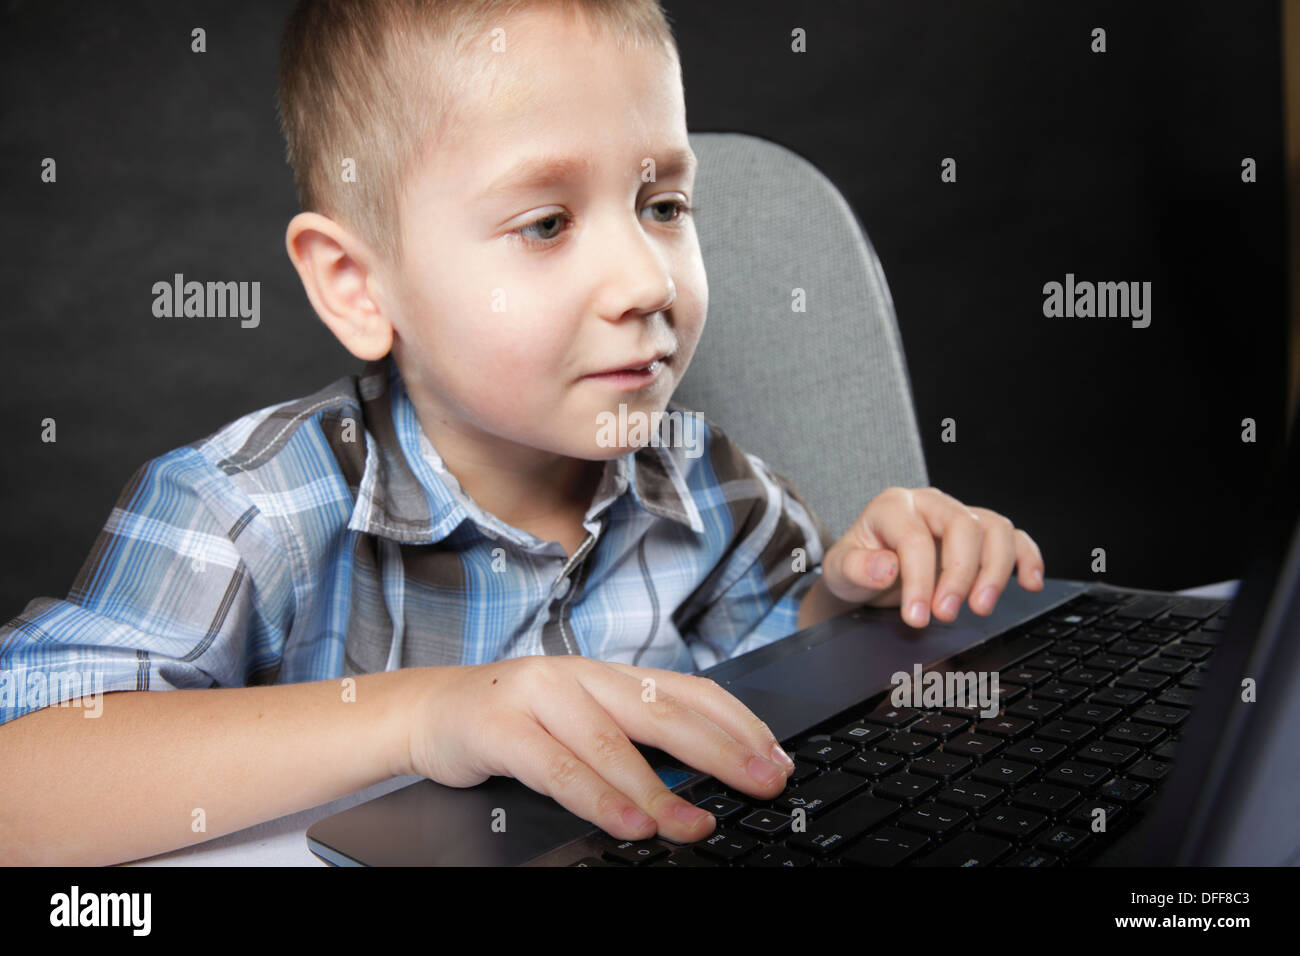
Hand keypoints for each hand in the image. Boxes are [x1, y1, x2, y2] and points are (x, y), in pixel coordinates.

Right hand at [405, 657, 794, 842]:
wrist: (430, 710)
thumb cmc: (516, 723)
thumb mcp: (582, 724)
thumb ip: (634, 742)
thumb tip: (703, 779)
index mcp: (610, 675)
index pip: (689, 690)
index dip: (739, 723)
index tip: (776, 758)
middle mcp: (582, 676)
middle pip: (664, 710)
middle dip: (722, 749)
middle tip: (764, 781)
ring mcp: (540, 694)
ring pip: (612, 743)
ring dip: (659, 789)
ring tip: (694, 822)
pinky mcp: (501, 724)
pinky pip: (558, 766)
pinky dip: (598, 797)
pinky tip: (629, 822)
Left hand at [820, 486, 1044, 627]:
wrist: (865, 571)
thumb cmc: (856, 567)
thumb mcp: (840, 571)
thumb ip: (857, 569)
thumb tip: (886, 568)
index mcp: (892, 507)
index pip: (915, 539)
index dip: (920, 580)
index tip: (918, 617)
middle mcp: (930, 504)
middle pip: (963, 527)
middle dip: (960, 575)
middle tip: (948, 614)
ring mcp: (958, 515)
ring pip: (994, 529)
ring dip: (995, 571)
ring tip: (981, 607)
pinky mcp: (979, 534)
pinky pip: (1012, 537)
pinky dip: (1027, 557)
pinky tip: (1030, 582)